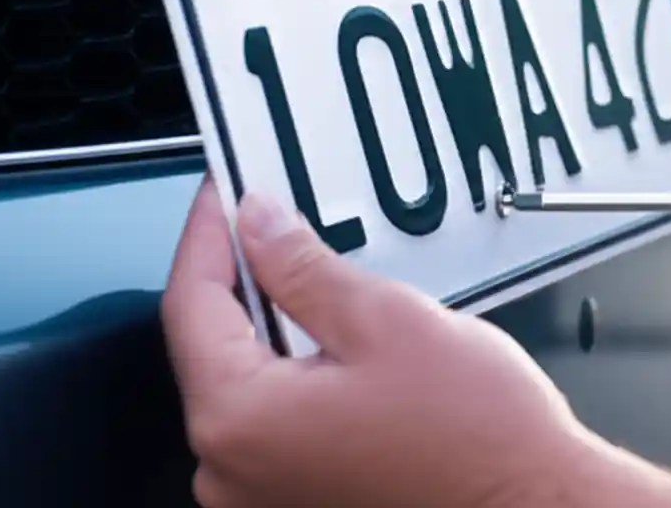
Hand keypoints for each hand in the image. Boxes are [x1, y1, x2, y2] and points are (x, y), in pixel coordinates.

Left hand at [161, 178, 670, 507]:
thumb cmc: (480, 441)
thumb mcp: (386, 321)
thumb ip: (303, 268)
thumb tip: (258, 225)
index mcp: (239, 423)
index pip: (190, 303)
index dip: (207, 234)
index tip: (225, 194)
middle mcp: (232, 475)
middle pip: (213, 349)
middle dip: (243, 281)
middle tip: (274, 223)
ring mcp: (261, 500)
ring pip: (247, 388)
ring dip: (272, 331)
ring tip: (317, 281)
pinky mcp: (296, 507)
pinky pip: (274, 427)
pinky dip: (294, 380)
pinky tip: (334, 349)